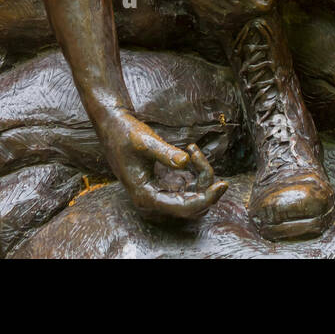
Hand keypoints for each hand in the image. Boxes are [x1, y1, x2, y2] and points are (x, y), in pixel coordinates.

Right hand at [100, 109, 226, 220]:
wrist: (112, 126)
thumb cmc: (125, 133)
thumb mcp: (144, 140)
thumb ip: (164, 152)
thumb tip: (185, 161)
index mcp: (145, 195)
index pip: (181, 207)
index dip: (205, 198)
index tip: (222, 185)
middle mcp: (151, 200)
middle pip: (189, 206)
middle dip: (205, 186)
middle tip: (204, 157)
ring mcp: (157, 193)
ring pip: (190, 197)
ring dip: (200, 178)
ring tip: (193, 150)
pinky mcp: (161, 184)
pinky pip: (186, 188)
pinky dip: (194, 174)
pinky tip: (191, 153)